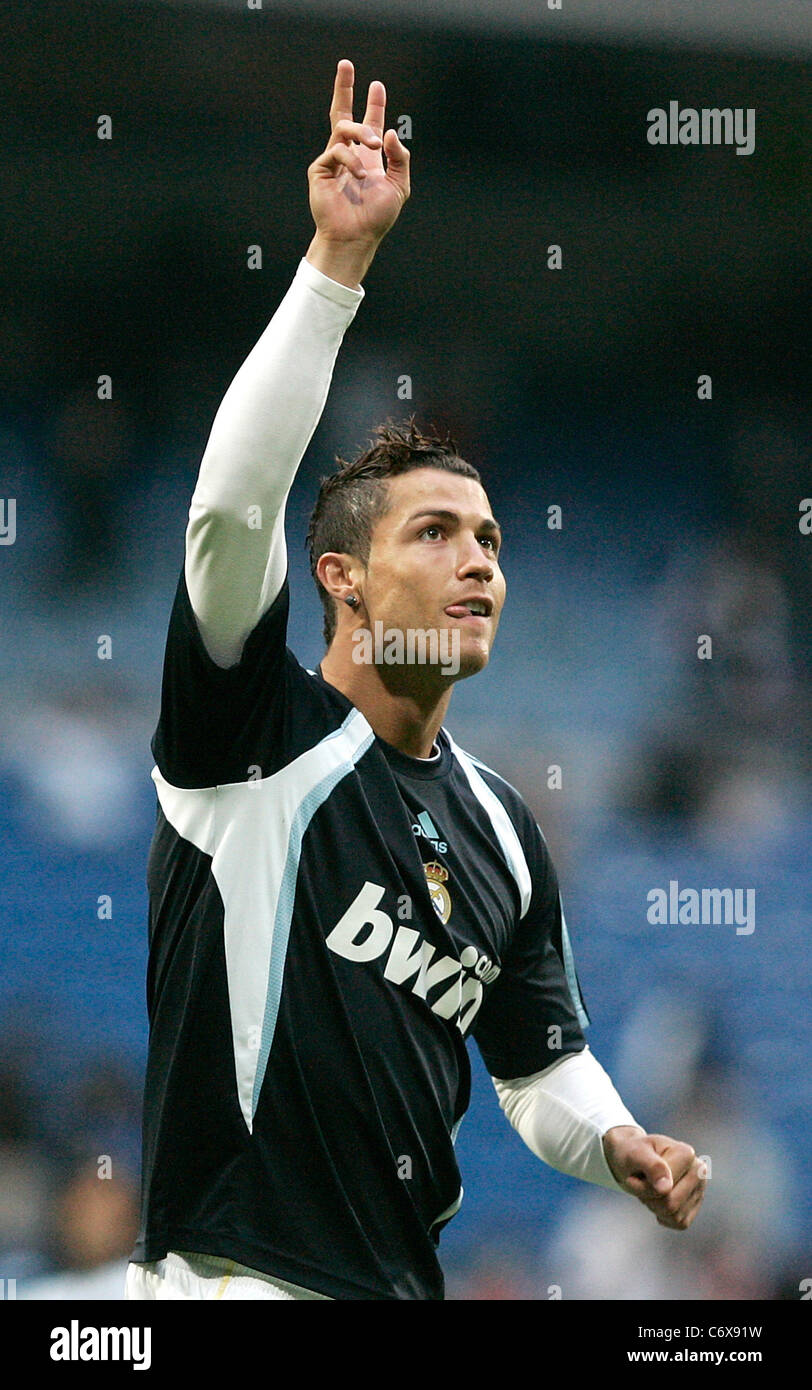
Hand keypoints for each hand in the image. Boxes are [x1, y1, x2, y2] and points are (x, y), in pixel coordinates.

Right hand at [307, 59, 409, 253]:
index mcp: (368, 158)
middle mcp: (349, 156)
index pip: (369, 124)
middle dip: (344, 89)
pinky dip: (350, 160)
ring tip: (373, 145)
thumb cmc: (376, 218)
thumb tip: (389, 132)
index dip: (374, 105)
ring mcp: (333, 162)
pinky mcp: (319, 170)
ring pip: (342, 128)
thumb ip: (400, 158)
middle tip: (346, 64)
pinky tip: (360, 177)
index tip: (377, 86)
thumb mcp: (399, 185)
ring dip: (360, 131)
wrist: (356, 237)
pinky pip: (335, 151)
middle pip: (343, 114)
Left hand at [602, 1126, 707, 1230]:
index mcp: (687, 1154)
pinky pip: (679, 1223)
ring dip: (655, 1206)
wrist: (634, 1158)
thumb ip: (651, 1166)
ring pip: (676, 1216)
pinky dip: (663, 1215)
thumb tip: (666, 1189)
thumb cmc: (633, 1153)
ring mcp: (699, 1189)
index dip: (642, 1187)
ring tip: (650, 1187)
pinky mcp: (696, 1204)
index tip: (633, 1175)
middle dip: (649, 1198)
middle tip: (641, 1182)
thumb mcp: (635, 1154)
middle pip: (671, 1205)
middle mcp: (699, 1172)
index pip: (664, 1190)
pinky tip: (658, 1198)